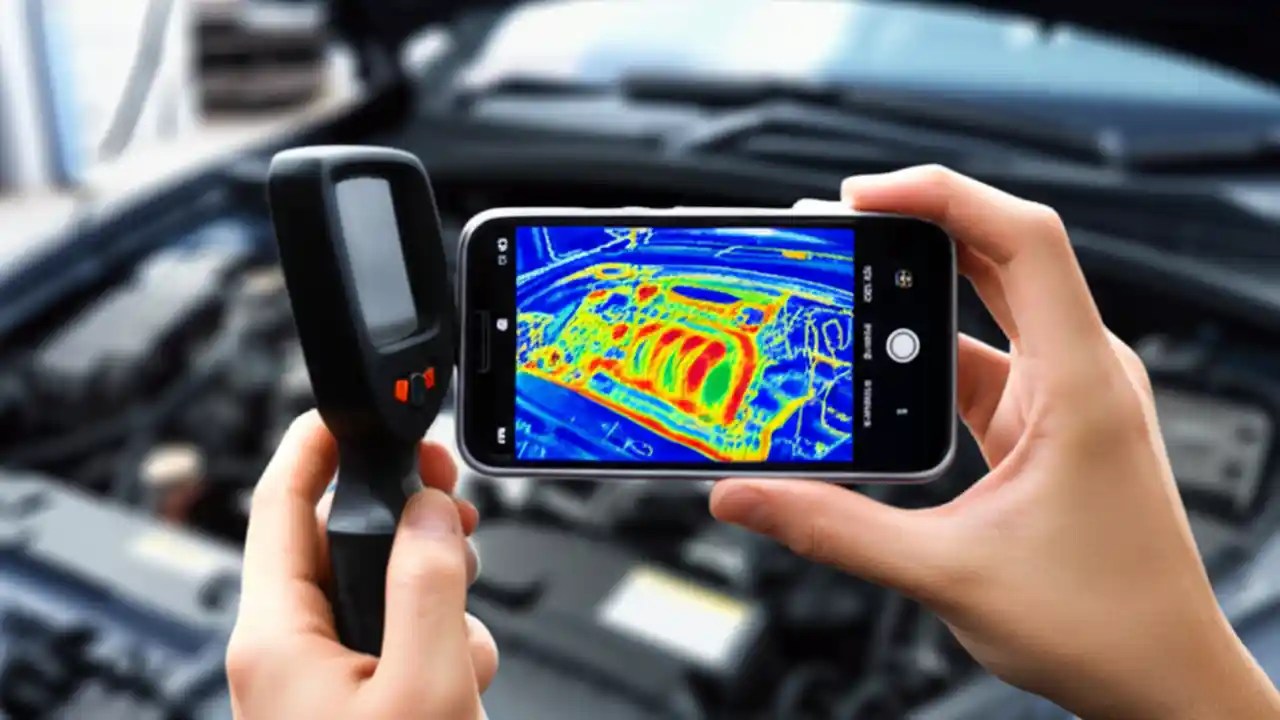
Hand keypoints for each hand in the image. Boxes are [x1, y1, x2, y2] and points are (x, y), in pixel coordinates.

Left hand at [227, 412, 496, 719]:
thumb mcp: (427, 685)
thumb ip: (428, 587)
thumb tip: (430, 513)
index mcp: (276, 639)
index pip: (279, 504)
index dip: (314, 444)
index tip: (350, 408)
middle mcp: (284, 656)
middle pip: (338, 543)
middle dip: (407, 528)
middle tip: (453, 508)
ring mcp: (316, 683)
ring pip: (375, 595)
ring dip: (431, 601)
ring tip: (462, 646)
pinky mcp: (349, 704)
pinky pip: (389, 643)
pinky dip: (434, 647)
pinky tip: (458, 680)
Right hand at [712, 166, 1279, 718]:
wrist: (1164, 679)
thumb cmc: (1103, 624)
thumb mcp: (946, 572)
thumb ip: (833, 529)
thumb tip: (745, 498)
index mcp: (1078, 384)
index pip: (1024, 239)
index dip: (943, 195)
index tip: (865, 194)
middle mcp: (1079, 374)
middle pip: (998, 256)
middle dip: (914, 231)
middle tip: (835, 232)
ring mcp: (1064, 398)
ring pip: (985, 310)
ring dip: (915, 297)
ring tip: (841, 292)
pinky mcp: (1044, 426)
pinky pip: (978, 364)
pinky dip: (923, 359)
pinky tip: (873, 374)